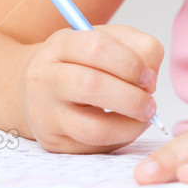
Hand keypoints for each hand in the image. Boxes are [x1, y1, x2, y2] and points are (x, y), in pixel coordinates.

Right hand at [21, 23, 162, 153]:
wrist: (35, 88)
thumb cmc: (80, 62)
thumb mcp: (106, 39)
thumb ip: (138, 47)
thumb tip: (151, 79)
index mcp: (61, 45)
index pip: (97, 47)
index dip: (130, 63)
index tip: (149, 76)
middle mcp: (46, 78)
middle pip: (91, 86)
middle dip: (131, 98)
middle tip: (150, 103)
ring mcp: (45, 114)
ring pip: (92, 128)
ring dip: (128, 126)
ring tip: (143, 118)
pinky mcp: (52, 142)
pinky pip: (93, 148)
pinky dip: (118, 139)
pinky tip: (126, 127)